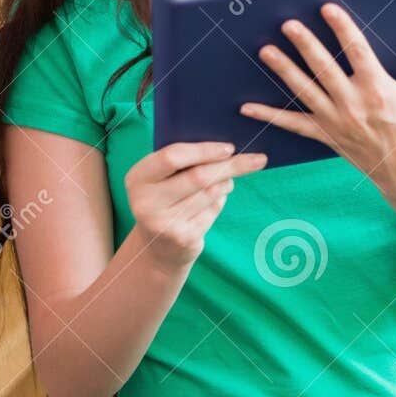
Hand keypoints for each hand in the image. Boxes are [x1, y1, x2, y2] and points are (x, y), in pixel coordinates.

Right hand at [124, 141, 266, 271]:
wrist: (157, 248)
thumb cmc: (164, 200)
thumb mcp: (160, 179)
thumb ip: (181, 162)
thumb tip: (226, 147)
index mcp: (137, 178)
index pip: (172, 157)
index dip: (204, 150)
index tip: (230, 148)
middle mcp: (145, 202)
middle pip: (198, 177)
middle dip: (231, 166)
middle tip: (258, 159)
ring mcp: (164, 223)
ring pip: (210, 193)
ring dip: (226, 183)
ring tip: (227, 180)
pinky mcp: (183, 238)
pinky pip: (213, 211)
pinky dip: (220, 200)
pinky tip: (216, 200)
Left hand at [240, 3, 395, 201]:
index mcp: (379, 90)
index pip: (356, 51)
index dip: (341, 28)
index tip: (326, 8)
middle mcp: (354, 104)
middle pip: (323, 68)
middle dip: (304, 44)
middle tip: (287, 24)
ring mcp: (336, 121)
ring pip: (304, 91)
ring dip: (283, 71)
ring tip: (265, 51)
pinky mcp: (326, 136)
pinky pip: (293, 125)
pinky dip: (269, 117)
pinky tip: (247, 107)